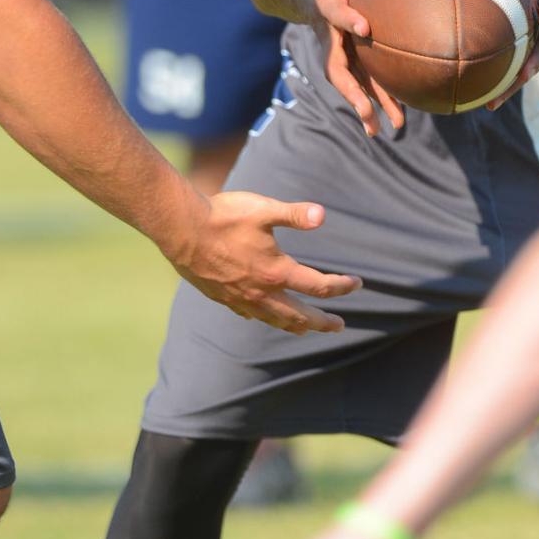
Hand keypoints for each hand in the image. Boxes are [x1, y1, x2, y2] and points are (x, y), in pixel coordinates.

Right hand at [173, 192, 360, 334]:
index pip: (318, 286)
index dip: (341, 286)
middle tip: (339, 326)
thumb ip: (294, 214)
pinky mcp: (221, 296)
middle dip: (321, 321)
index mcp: (276, 272)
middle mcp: (260, 292)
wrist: (181, 228)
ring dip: (293, 325)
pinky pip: (247, 314)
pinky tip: (261, 315)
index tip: (358, 284)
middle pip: (298, 314)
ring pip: (272, 320)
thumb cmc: (224, 216)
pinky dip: (262, 317)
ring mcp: (239, 298)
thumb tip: (323, 215)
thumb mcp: (263, 210)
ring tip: (303, 329)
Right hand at [306, 0, 406, 136]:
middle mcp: (327, 30)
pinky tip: (391, 122)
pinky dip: (371, 101)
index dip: (346, 17)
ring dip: (365, 106)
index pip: (335, 10)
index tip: (363, 27)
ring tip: (386, 131)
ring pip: (348, 81)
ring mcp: (334, 46)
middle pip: (338, 63)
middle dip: (355, 89)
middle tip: (371, 110)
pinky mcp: (343, 53)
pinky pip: (358, 80)